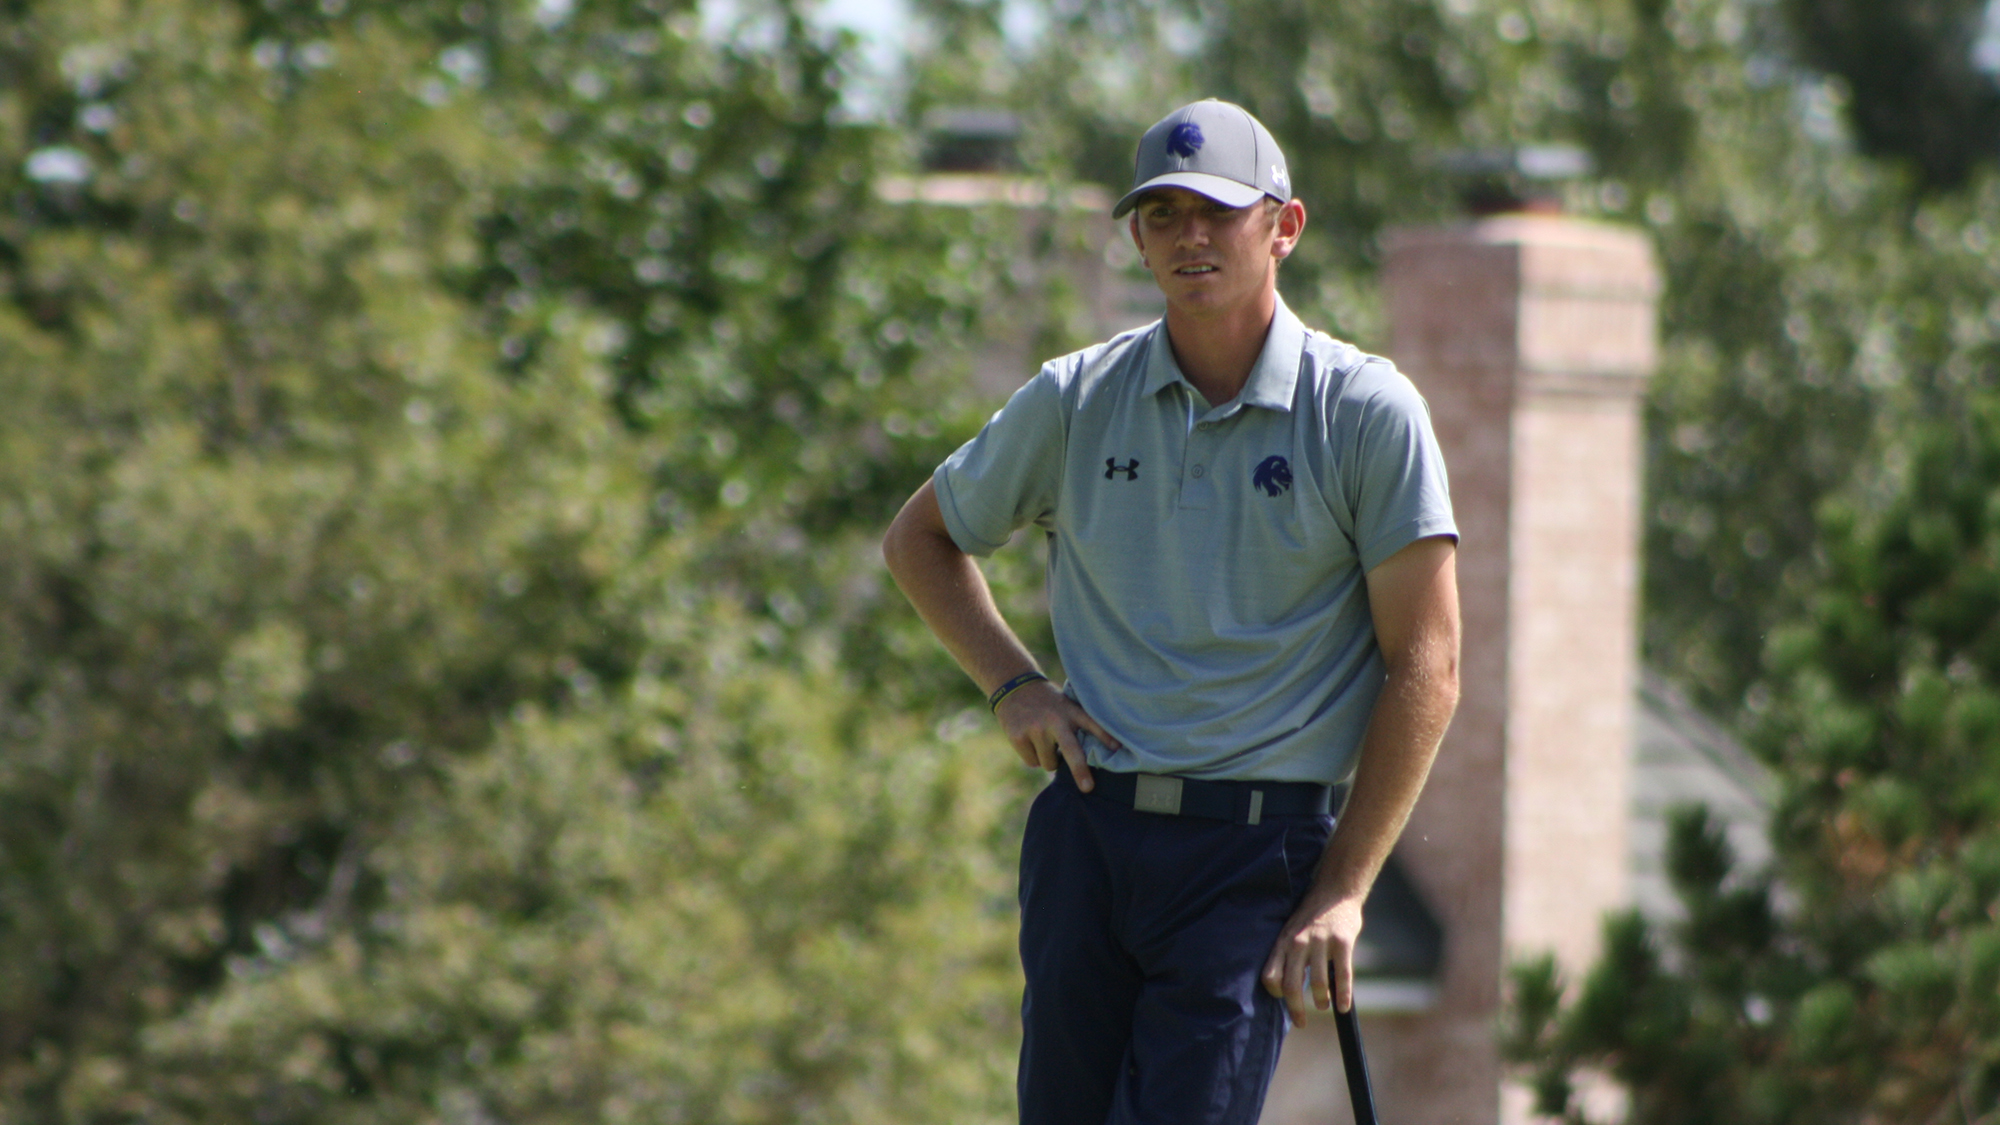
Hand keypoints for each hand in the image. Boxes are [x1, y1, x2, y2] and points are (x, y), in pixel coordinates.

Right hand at [994, 680, 1119, 791]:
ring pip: (1049, 764)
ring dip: (1049, 759)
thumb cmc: (1047, 701)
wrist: (1014, 686)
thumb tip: (1093, 754)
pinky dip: (1033, 757)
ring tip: (1043, 739)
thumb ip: (1076, 723)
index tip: (1117, 748)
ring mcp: (1036, 729)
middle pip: (1071, 751)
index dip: (1105, 736)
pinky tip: (1029, 739)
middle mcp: (1054, 720)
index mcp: (1070, 711)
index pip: (1091, 723)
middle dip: (1080, 771)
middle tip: (1088, 788)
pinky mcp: (1019, 738)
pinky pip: (1033, 762)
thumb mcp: (1065, 705)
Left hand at [1261, 886, 1364, 1027]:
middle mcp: (1298, 942)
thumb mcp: (1291, 930)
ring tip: (1323, 1005)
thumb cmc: (1311, 916)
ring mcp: (1321, 942)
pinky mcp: (1342, 942)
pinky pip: (1342, 975)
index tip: (1283, 1001)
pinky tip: (1342, 1006)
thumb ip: (1286, 955)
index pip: (1270, 976)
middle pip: (1291, 985)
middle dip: (1295, 1009)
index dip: (1275, 993)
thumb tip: (1282, 988)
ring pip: (1316, 983)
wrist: (1335, 889)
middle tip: (1300, 1023)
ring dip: (1320, 1001)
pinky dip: (1343, 995)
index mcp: (1283, 941)